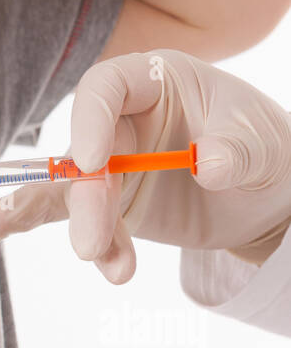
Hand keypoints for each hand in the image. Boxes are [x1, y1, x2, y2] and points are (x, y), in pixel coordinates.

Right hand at [0, 49, 290, 282]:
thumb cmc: (261, 146)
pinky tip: (111, 266)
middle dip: (86, 196)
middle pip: (88, 148)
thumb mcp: (261, 142)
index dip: (90, 119)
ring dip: (85, 226)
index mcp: (155, 81)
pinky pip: (91, 222)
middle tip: (90, 242)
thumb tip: (207, 165)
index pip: (106, 86)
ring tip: (106, 263)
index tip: (92, 161)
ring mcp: (116, 164)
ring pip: (80, 190)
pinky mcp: (116, 204)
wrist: (265, 195)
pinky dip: (96, 247)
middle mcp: (124, 118)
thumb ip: (236, 149)